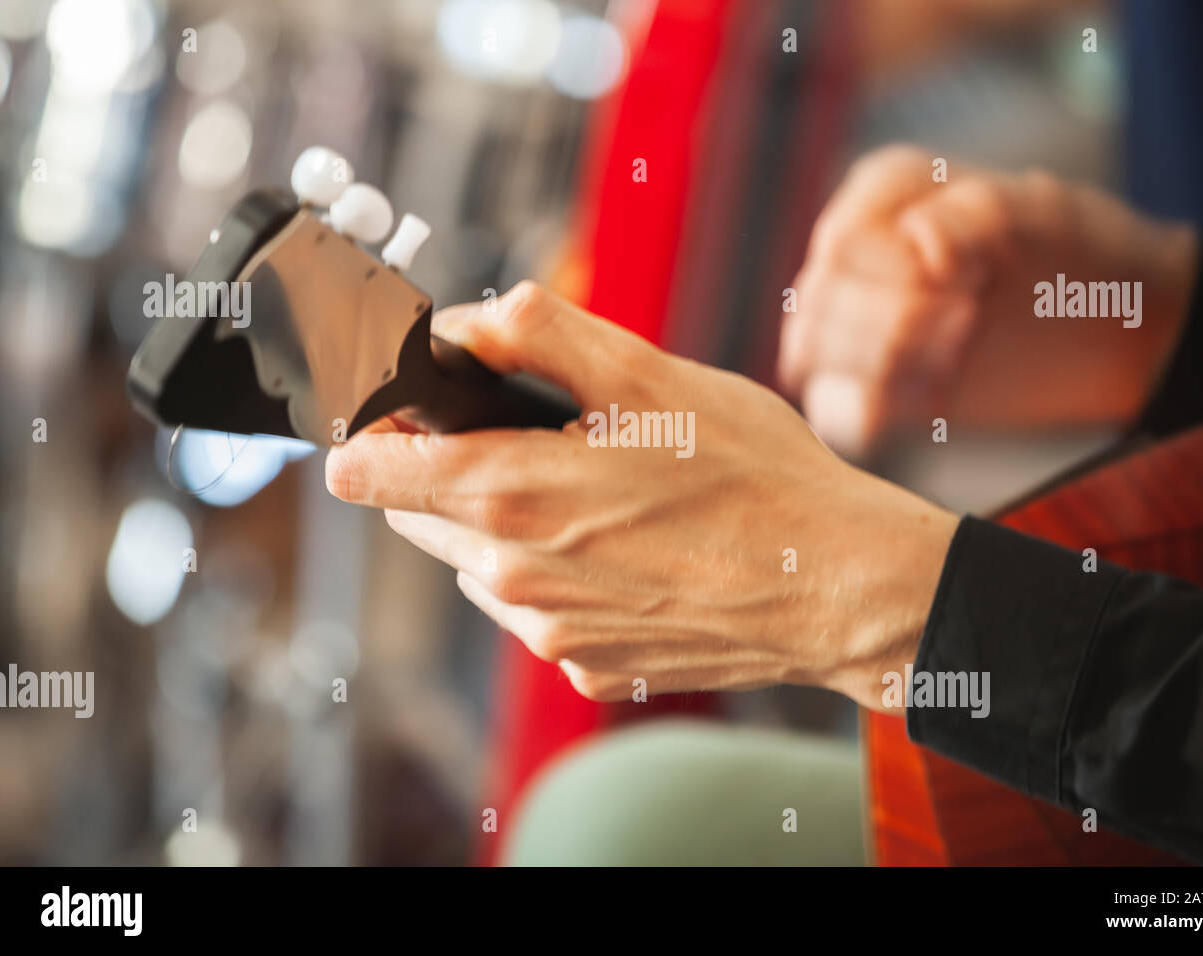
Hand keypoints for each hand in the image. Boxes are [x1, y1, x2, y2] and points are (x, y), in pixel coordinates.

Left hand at [326, 282, 957, 707]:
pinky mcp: (587, 668)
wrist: (834, 586)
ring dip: (507, 527)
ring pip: (479, 565)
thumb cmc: (754, 475)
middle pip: (419, 516)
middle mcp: (512, 576)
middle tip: (535, 439)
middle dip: (452, 472)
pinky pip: (538, 613)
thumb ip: (538, 336)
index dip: (374, 431)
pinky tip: (629, 553)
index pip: (367, 471)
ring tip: (599, 497)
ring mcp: (548, 633)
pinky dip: (559, 578)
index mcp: (510, 493)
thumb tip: (461, 325)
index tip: (405, 411)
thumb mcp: (649, 375)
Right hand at [779, 144, 1198, 456]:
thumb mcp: (1041, 214)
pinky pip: (832, 408)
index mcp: (886, 193)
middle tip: (969, 322)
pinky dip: (868, 414)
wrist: (1115, 325)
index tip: (966, 284)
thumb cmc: (1077, 254)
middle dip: (892, 324)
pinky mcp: (870, 381)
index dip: (890, 277)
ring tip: (955, 356)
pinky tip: (931, 399)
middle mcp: (858, 251)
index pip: (839, 244)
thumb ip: (972, 213)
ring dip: (885, 366)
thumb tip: (920, 244)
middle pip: (819, 300)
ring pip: (813, 352)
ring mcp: (857, 318)